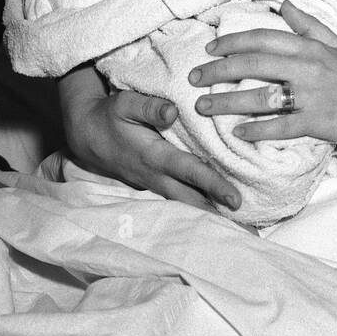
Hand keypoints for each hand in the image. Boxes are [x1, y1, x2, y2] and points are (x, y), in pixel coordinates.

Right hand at [61, 72, 240, 211]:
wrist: (86, 134)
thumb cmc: (109, 116)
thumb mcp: (125, 104)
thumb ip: (149, 107)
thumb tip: (173, 111)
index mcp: (153, 156)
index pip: (189, 172)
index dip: (213, 184)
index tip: (235, 198)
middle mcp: (155, 176)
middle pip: (192, 199)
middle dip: (219, 214)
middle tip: (250, 231)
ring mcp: (154, 184)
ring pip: (185, 203)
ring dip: (209, 215)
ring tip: (240, 228)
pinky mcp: (154, 184)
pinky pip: (179, 199)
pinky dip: (197, 207)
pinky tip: (216, 212)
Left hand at [189, 0, 336, 152]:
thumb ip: (308, 25)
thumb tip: (282, 3)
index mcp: (310, 47)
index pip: (263, 38)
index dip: (232, 42)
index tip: (209, 49)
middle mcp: (308, 68)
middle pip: (254, 64)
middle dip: (218, 70)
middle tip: (194, 77)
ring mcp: (312, 96)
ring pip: (261, 96)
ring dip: (227, 101)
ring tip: (202, 106)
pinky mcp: (317, 123)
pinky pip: (280, 127)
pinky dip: (256, 129)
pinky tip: (237, 131)